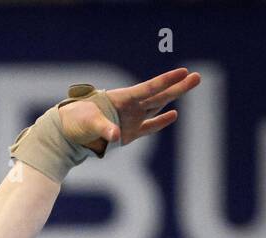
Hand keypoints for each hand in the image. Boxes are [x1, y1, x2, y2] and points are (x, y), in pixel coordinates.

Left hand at [60, 67, 201, 151]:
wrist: (67, 132)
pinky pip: (149, 126)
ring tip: (190, 84)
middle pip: (159, 95)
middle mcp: (130, 107)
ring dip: (173, 98)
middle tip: (197, 76)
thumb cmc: (76, 121)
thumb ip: (104, 128)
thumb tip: (115, 136)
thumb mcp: (88, 123)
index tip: (183, 72)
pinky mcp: (128, 133)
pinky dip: (160, 121)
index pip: (150, 88)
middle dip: (178, 86)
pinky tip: (174, 114)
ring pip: (157, 106)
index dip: (166, 81)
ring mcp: (131, 119)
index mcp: (122, 99)